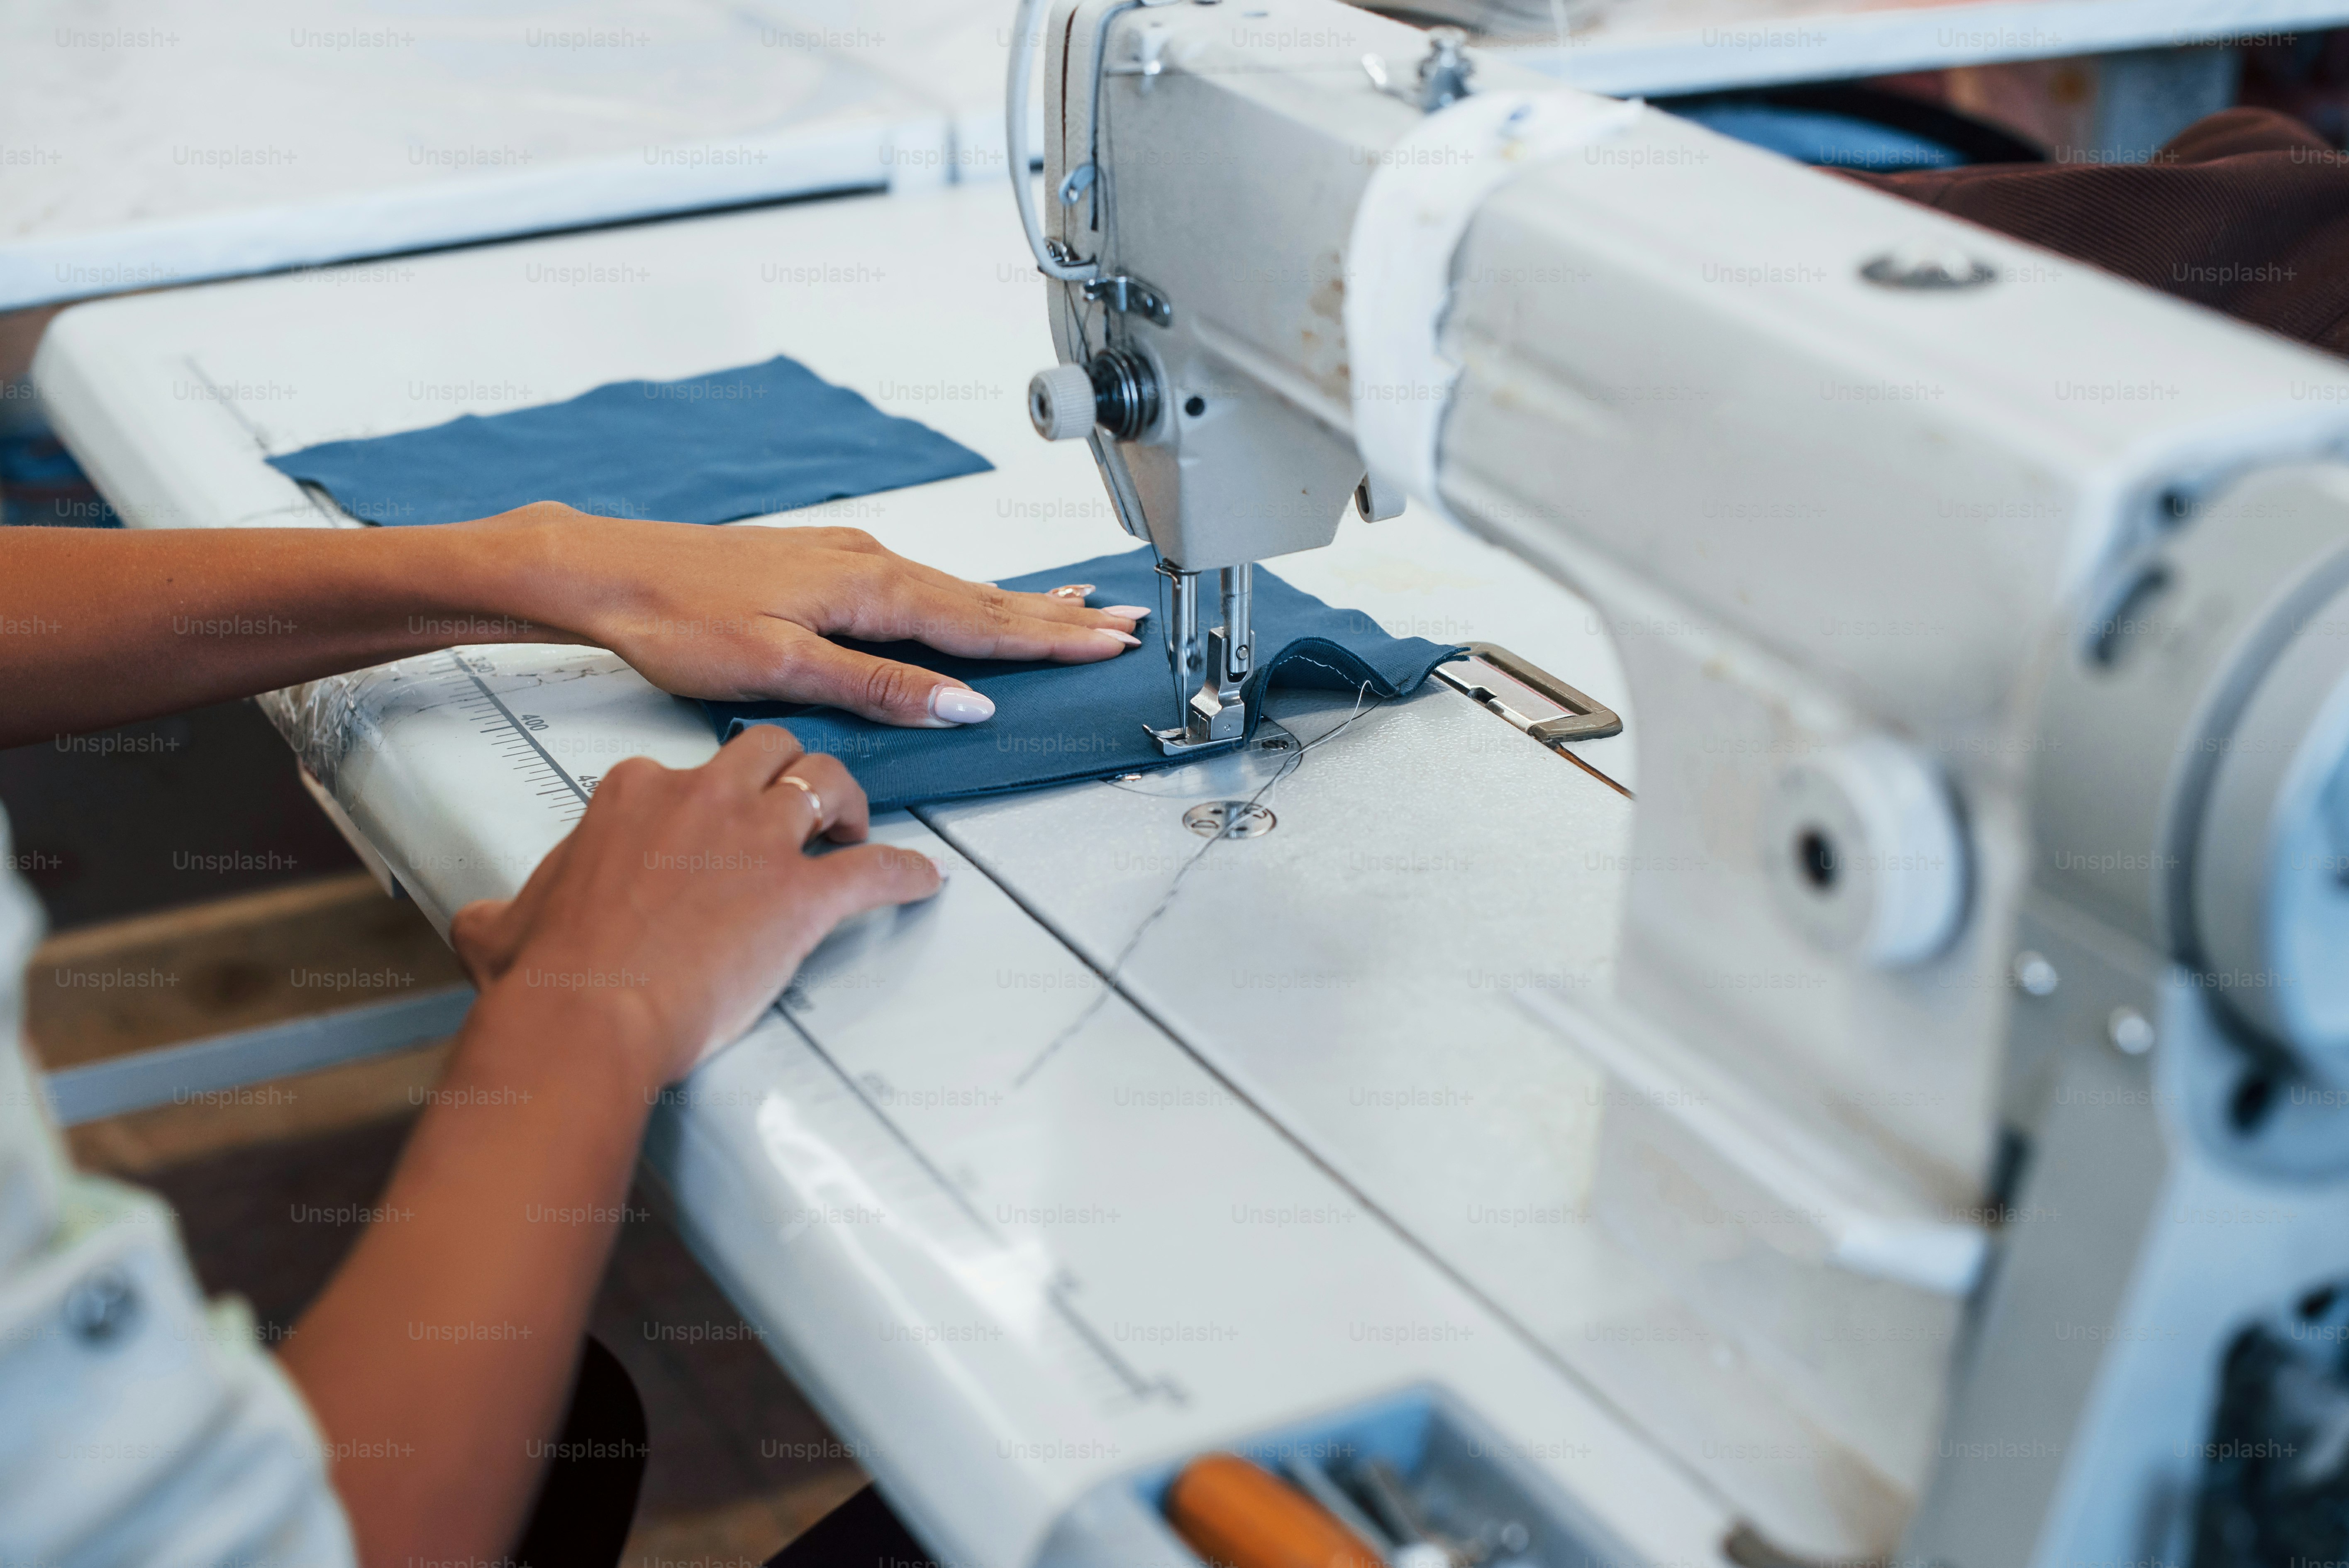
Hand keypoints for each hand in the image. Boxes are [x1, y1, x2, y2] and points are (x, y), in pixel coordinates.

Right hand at [448, 725, 937, 1086]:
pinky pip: (877, 867)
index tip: (716, 819)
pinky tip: (922, 881)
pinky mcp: (802, 893)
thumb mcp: (502, 928)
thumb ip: (503, 911)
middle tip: (803, 805)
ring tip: (857, 828)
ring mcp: (756, 840)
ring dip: (849, 802)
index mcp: (633, 794)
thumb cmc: (551, 979)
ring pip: (827, 782)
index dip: (707, 795)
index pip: (684, 768)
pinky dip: (905, 872)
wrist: (587, 1018)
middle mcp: (700, 799)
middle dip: (791, 770)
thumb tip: (485, 922)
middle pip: (769, 749)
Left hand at [468, 504, 1149, 725]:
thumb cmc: (679, 617)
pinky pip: (923, 585)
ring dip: (1020, 605)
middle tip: (1123, 624)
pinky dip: (968, 596)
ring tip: (1075, 610)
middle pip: (983, 600)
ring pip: (956, 590)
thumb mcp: (781, 664)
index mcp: (868, 590)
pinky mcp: (828, 568)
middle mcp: (869, 565)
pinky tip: (976, 600)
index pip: (981, 623)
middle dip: (1057, 617)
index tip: (1109, 643)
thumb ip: (877, 685)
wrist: (611, 572)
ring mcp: (850, 562)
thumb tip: (959, 701)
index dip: (1050, 639)